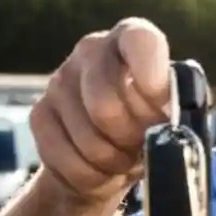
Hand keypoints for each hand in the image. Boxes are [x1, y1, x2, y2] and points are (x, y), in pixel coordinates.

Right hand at [30, 17, 173, 206]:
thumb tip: (169, 126)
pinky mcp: (40, 114)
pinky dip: (92, 176)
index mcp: (131, 39)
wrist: (111, 151)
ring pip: (88, 140)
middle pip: (106, 106)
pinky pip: (68, 159)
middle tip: (143, 146)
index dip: (149, 73)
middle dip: (131, 139)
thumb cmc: (151, 123)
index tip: (158, 98)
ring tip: (126, 158)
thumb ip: (175, 110)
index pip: (140, 40)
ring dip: (114, 162)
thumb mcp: (173, 112)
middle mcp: (91, 50)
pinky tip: (102, 169)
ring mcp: (60, 80)